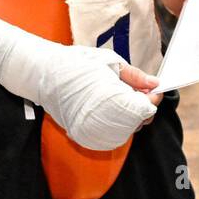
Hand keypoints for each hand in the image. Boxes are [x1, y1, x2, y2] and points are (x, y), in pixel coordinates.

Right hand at [0, 18, 159, 150]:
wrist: (43, 74)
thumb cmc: (76, 63)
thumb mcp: (110, 62)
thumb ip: (135, 76)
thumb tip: (155, 84)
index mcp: (108, 98)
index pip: (142, 109)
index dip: (151, 99)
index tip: (153, 88)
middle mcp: (99, 120)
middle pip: (136, 123)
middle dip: (142, 107)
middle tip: (139, 90)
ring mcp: (90, 131)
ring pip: (124, 132)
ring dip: (131, 116)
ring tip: (123, 95)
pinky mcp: (82, 135)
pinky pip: (109, 136)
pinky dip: (118, 124)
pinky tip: (113, 108)